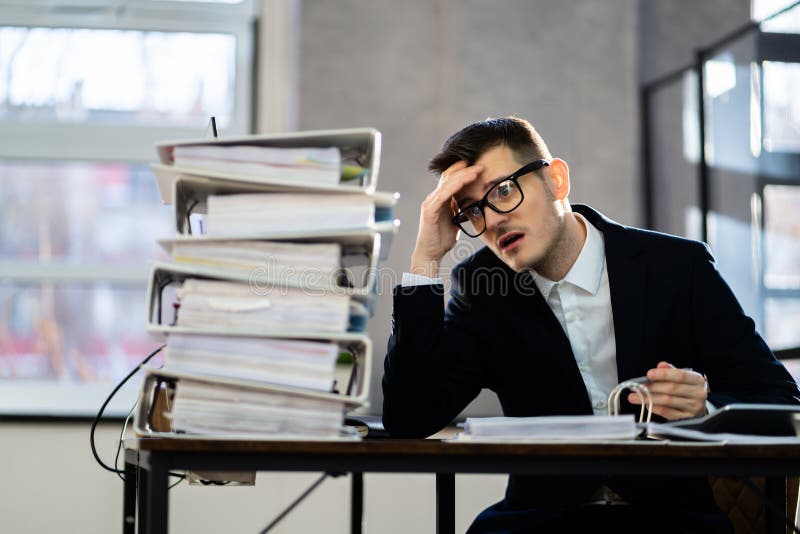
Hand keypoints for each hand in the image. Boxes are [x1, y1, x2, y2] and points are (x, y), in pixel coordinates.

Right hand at [410, 161, 482, 276]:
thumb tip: (472, 205)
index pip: (450, 179)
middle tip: (480, 166)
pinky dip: (452, 188)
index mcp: (440, 200)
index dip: (462, 171)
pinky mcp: (429, 211)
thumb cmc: (441, 240)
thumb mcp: (455, 221)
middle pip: (449, 178)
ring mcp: (430, 204)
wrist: (430, 254)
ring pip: (447, 184)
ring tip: (475, 172)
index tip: (477, 166)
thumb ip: (459, 211)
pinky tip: (462, 183)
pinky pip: (442, 196)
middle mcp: (434, 199)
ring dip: (462, 177)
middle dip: (465, 170)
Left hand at [628, 361, 708, 419]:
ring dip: (649, 398)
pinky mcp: (687, 419)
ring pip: (667, 401)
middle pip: (672, 388)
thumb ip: (671, 371)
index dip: (663, 374)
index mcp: (697, 380)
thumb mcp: (682, 378)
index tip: (648, 374)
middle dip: (652, 387)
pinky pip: (667, 412)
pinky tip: (646, 404)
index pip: (680, 375)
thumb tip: (661, 365)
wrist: (697, 407)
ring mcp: (694, 407)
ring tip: (634, 397)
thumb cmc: (686, 389)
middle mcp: (698, 394)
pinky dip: (655, 407)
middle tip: (636, 387)